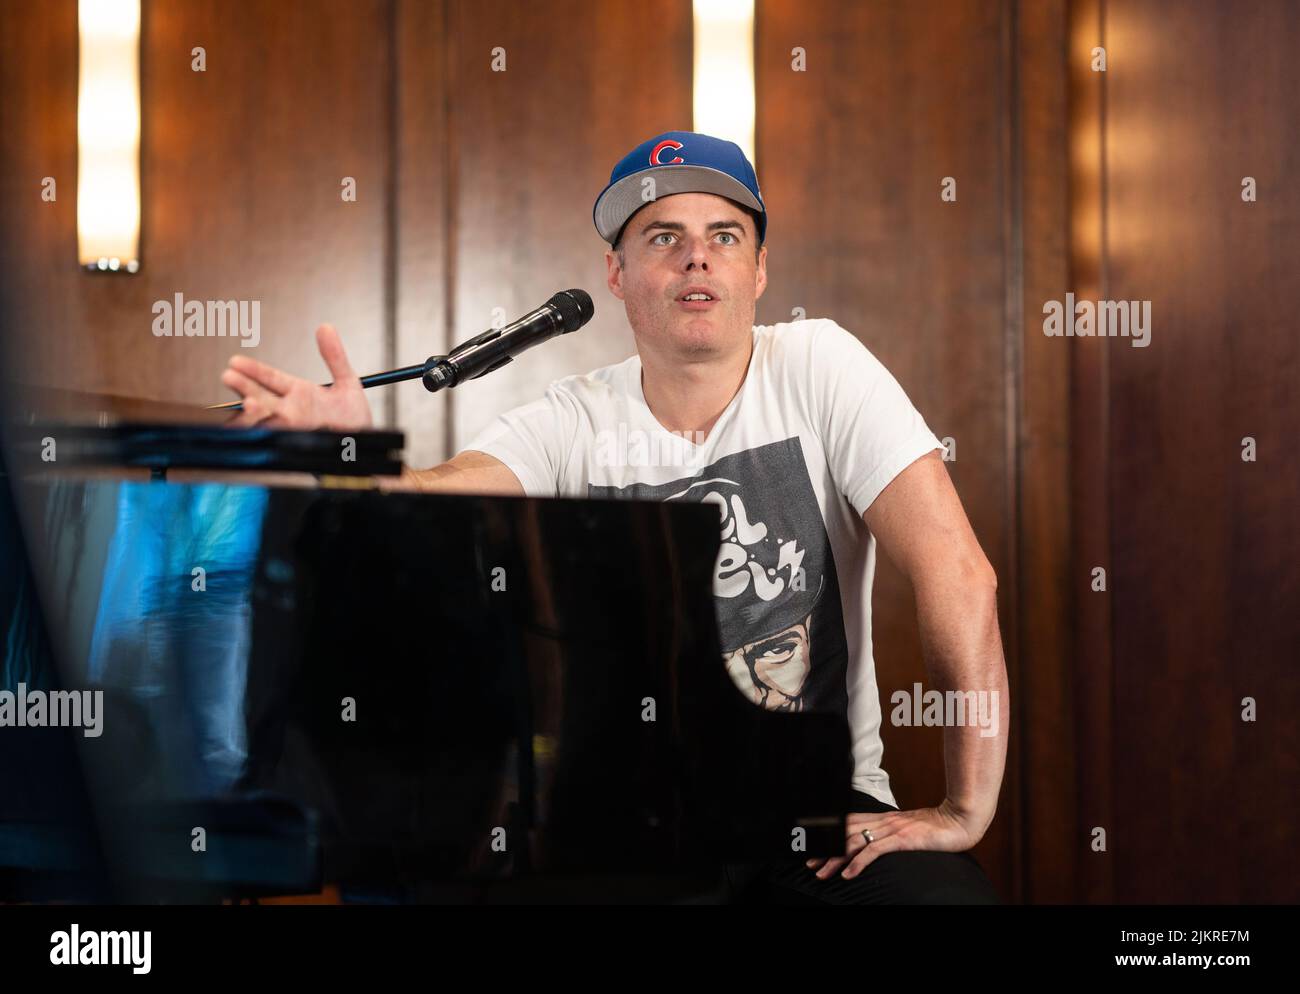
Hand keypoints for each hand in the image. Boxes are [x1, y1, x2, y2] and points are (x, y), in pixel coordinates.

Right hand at [220, 324, 372, 430]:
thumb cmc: (354, 418)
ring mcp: (293, 428)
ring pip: (265, 419)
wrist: (368, 445)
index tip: (235, 361)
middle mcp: (290, 410)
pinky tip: (265, 424)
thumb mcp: (347, 382)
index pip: (270, 378)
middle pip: (261, 396)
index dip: (253, 370)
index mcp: (299, 393)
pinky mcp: (297, 444)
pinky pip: (277, 438)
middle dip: (244, 387)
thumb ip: (335, 356)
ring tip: (248, 403)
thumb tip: (326, 327)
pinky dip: (269, 432)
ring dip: (255, 412)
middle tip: (229, 376)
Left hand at [805, 799, 981, 879]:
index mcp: (883, 818)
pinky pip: (874, 851)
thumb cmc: (937, 826)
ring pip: (854, 842)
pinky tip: (848, 875)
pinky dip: (857, 863)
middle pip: (846, 833)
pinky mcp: (901, 839)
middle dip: (825, 848)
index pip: (849, 823)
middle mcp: (883, 821)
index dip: (830, 833)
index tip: (816, 846)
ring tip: (822, 872)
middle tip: (810, 862)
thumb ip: (892, 832)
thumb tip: (879, 842)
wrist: (959, 818)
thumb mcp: (908, 829)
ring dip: (835, 858)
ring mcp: (891, 829)